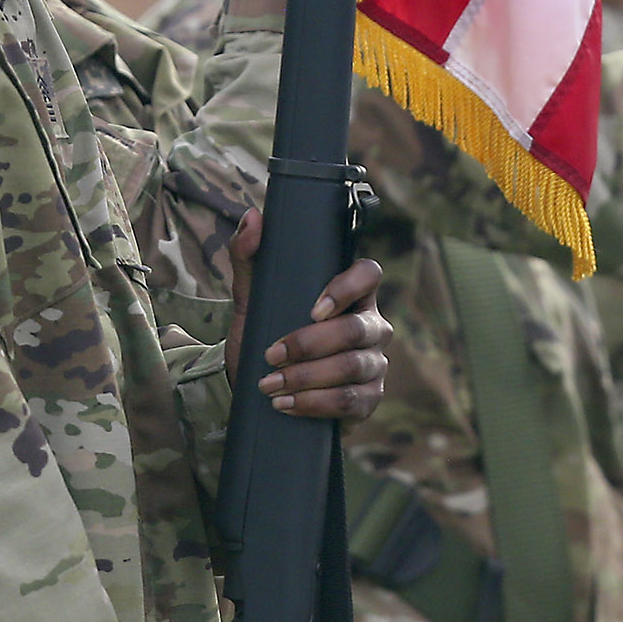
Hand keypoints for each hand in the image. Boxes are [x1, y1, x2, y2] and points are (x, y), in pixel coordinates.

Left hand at [223, 211, 391, 419]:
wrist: (259, 391)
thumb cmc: (264, 337)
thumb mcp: (250, 298)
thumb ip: (248, 256)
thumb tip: (253, 216)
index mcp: (351, 294)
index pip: (369, 274)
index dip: (347, 288)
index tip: (312, 309)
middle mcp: (371, 325)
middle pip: (356, 329)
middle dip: (309, 345)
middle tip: (271, 355)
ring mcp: (374, 363)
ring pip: (352, 367)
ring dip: (306, 378)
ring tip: (270, 385)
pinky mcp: (369, 399)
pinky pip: (352, 401)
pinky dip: (315, 404)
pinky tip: (287, 405)